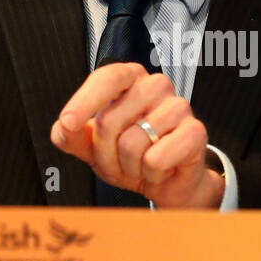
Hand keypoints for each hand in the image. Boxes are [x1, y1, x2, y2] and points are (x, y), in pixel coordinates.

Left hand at [51, 63, 223, 207]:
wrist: (166, 182)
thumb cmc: (130, 156)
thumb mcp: (92, 147)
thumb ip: (70, 135)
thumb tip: (65, 126)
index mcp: (130, 80)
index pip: (106, 78)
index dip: (84, 101)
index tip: (69, 122)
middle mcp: (155, 86)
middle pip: (111, 120)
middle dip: (106, 153)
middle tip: (119, 161)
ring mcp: (178, 106)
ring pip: (132, 144)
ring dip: (130, 167)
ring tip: (140, 165)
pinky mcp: (195, 131)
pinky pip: (156, 159)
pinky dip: (151, 174)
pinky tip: (160, 169)